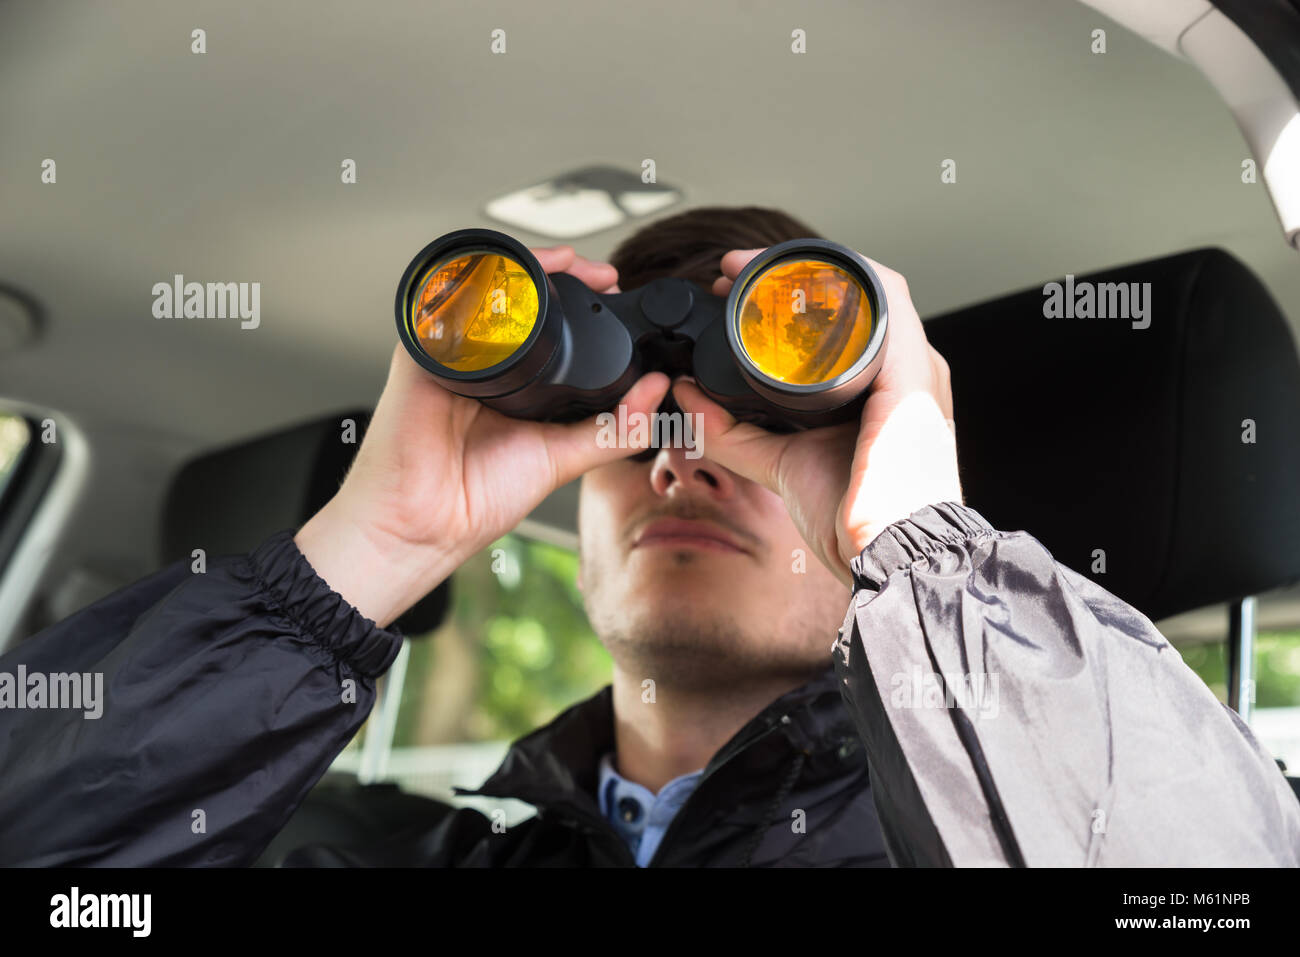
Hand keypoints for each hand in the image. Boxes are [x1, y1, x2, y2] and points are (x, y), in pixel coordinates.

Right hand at [295, 246, 667, 626]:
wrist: (426, 522)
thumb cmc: (477, 498)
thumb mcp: (563, 458)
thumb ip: (613, 428)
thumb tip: (656, 391)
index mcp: (518, 385)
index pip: (553, 329)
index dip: (587, 307)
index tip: (619, 293)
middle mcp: (485, 362)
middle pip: (523, 301)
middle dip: (565, 277)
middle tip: (605, 275)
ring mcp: (451, 352)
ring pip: (489, 290)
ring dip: (531, 268)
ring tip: (571, 264)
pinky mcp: (422, 349)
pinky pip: (447, 299)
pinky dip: (481, 277)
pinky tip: (514, 271)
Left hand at [672, 248, 960, 585]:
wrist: (888, 553)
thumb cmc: (850, 520)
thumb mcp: (778, 463)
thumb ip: (730, 431)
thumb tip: (685, 395)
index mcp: (882, 393)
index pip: (841, 325)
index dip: (785, 303)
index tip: (730, 295)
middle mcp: (907, 373)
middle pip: (853, 299)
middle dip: (789, 277)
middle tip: (730, 275)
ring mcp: (917, 367)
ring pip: (869, 287)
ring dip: (806, 268)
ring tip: (746, 269)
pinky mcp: (914, 369)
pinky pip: (887, 299)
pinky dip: (841, 276)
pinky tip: (794, 271)